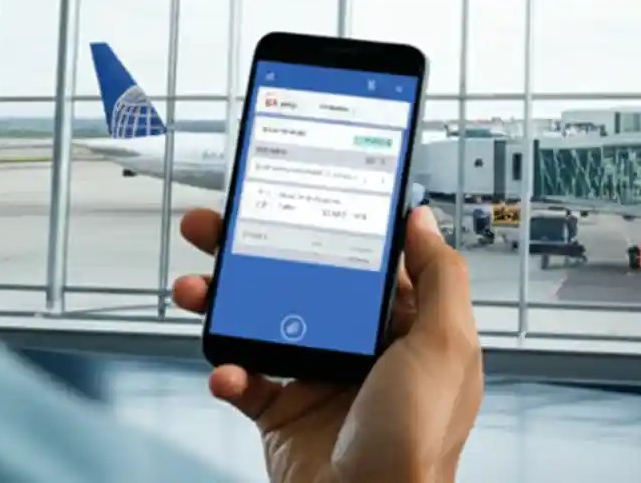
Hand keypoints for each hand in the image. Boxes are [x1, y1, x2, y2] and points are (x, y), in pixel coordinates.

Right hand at [173, 207, 482, 482]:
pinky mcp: (281, 414)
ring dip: (222, 302)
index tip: (291, 197)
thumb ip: (440, 277)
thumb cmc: (417, 443)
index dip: (325, 226)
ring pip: (260, 323)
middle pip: (297, 283)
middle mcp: (359, 351)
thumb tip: (422, 220)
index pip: (360, 262)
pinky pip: (243, 379)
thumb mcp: (445, 348)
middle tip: (213, 228)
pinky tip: (226, 369)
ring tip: (194, 290)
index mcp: (403, 330)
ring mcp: (316, 381)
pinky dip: (226, 370)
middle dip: (250, 253)